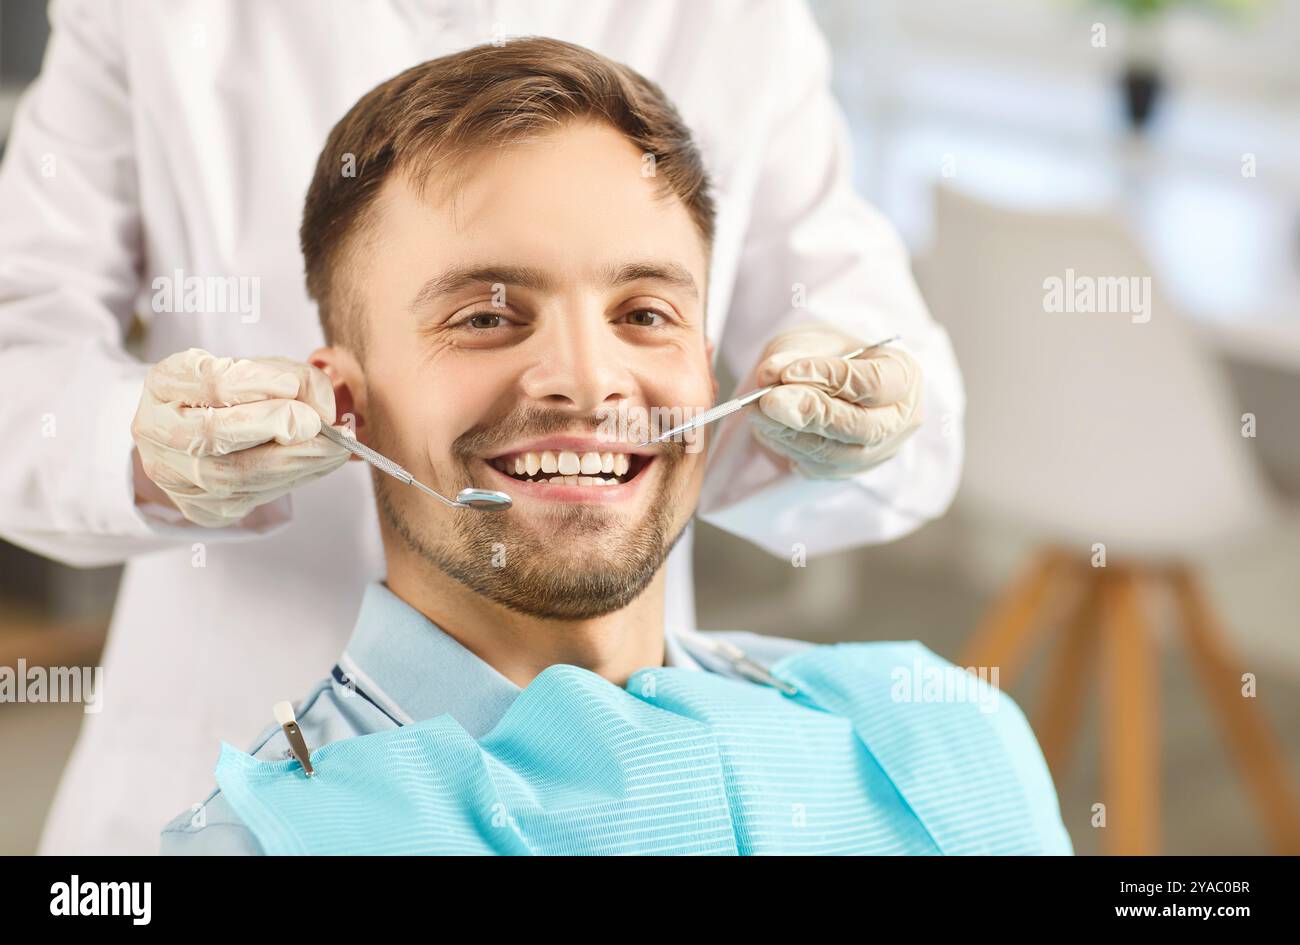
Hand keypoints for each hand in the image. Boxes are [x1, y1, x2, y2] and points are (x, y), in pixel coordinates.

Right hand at [130, 348, 351, 526]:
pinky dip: (296, 479)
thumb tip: (323, 407)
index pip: (210, 383)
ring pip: (236, 477)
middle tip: (321, 423)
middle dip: (276, 427)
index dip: (259, 384)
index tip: (297, 386)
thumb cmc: (229, 394)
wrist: (197, 434)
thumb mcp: (252, 368)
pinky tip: (321, 463)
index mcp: (163, 384)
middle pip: (213, 435)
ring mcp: (174, 476)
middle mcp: (157, 432)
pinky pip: (253, 498)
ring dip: (299, 461)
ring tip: (338, 447)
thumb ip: (286, 377)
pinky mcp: (200, 508)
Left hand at [749, 324, 923, 478]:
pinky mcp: (847, 471)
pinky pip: (815, 466)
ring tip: (757, 408)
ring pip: (834, 453)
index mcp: (904, 377)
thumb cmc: (830, 354)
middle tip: (769, 400)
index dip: (832, 378)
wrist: (831, 377)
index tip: (790, 372)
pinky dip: (786, 446)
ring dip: (789, 432)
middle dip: (811, 413)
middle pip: (861, 427)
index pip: (874, 383)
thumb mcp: (814, 340)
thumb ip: (794, 354)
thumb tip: (770, 374)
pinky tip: (766, 426)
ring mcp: (876, 452)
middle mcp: (899, 420)